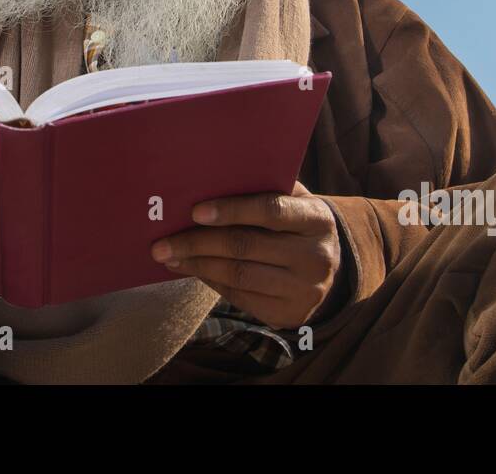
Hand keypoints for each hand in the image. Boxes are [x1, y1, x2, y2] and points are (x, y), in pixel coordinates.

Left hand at [150, 180, 342, 328]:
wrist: (333, 268)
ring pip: (238, 276)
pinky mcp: (288, 315)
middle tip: (162, 243)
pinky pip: (240, 297)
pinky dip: (211, 282)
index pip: (271, 211)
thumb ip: (263, 188)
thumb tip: (208, 180)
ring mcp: (304, 290)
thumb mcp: (293, 200)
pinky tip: (192, 270)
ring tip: (169, 256)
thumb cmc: (297, 222)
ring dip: (197, 265)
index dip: (231, 210)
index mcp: (317, 219)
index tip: (194, 211)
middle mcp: (316, 257)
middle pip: (246, 247)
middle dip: (197, 243)